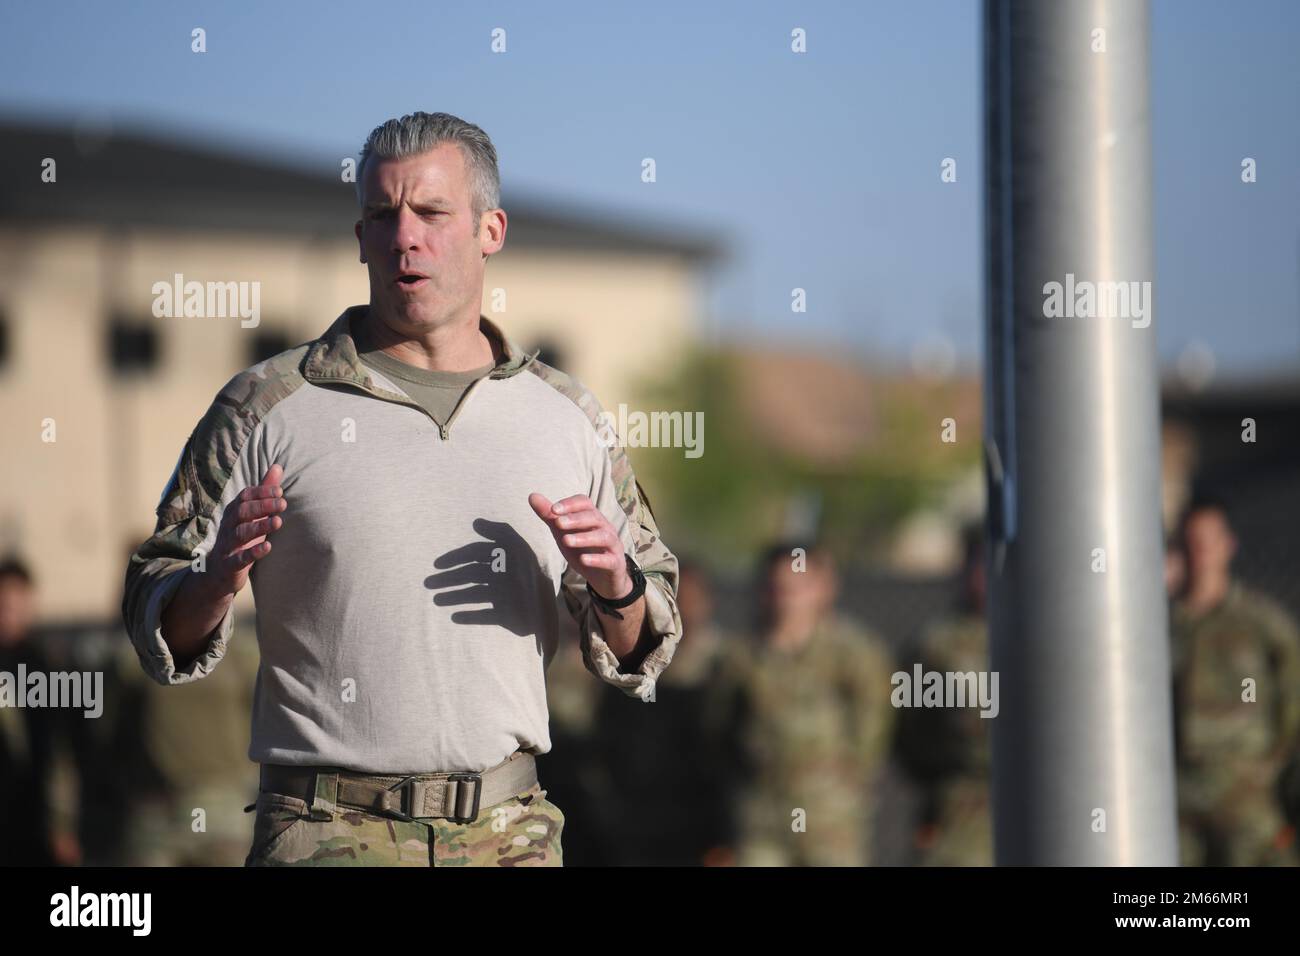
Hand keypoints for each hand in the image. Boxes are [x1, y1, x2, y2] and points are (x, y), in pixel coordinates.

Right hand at [204, 463, 286, 596]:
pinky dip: (253, 553)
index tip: (279, 490)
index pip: (245, 496)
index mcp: (234, 512)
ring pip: (241, 533)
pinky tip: (268, 547)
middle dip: (262, 506)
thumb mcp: (252, 515)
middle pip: (242, 512)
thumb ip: (264, 492)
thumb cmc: (240, 538)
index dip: (261, 492)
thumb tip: (277, 466)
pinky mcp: (229, 565)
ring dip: (259, 526)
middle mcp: (228, 526)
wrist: (217, 573)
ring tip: (278, 521)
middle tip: (283, 503)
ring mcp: (227, 546)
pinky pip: (240, 558)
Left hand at [528, 493, 630, 599]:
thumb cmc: (583, 549)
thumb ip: (549, 516)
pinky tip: (583, 560)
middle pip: (593, 518)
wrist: (604, 577)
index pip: (585, 503)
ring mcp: (612, 545)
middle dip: (575, 519)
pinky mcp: (615, 563)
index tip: (554, 509)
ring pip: (603, 537)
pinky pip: (609, 560)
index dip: (570, 504)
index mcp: (592, 517)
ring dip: (584, 538)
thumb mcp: (563, 532)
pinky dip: (596, 559)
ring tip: (566, 540)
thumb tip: (532, 496)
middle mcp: (605, 528)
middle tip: (558, 523)